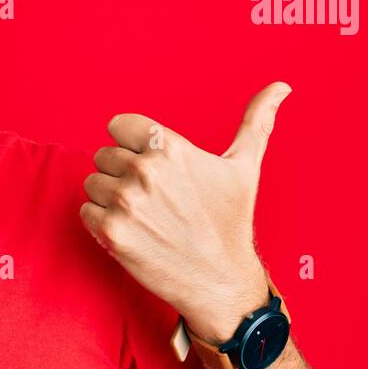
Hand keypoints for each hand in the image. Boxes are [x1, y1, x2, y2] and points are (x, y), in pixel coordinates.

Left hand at [79, 81, 292, 343]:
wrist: (220, 282)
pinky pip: (86, 212)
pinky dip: (101, 222)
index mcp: (170, 147)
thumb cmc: (231, 222)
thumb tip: (282, 86)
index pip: (119, 126)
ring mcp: (126, 202)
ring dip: (109, 198)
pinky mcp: (110, 232)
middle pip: (104, 155)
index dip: (132, 144)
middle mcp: (145, 170)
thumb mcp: (244, 167)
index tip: (150, 165)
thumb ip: (256, 121)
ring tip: (144, 216)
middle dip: (122, 174)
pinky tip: (132, 232)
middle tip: (153, 199)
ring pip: (93, 183)